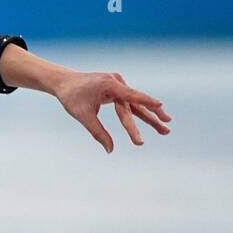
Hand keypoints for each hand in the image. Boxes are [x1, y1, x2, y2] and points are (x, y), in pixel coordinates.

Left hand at [53, 71, 171, 152]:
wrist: (65, 82)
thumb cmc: (72, 98)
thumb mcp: (83, 116)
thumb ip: (97, 132)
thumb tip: (110, 149)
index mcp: (108, 84)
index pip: (130, 95)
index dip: (145, 101)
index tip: (159, 105)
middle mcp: (117, 83)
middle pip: (136, 104)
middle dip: (151, 118)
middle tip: (166, 130)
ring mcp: (118, 85)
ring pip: (136, 104)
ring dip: (151, 116)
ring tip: (166, 126)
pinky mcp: (117, 89)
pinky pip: (131, 103)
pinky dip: (140, 111)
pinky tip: (153, 119)